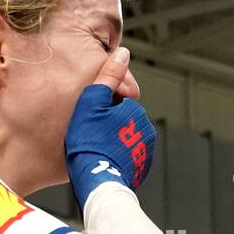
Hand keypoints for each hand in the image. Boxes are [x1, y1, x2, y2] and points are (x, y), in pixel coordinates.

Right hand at [64, 48, 155, 210]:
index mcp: (135, 110)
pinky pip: (127, 156)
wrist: (97, 180)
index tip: (87, 122)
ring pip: (124, 138)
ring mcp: (145, 149)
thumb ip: (107, 76)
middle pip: (121, 120)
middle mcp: (145, 128)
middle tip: (88, 137)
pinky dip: (116, 157)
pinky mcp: (141, 167)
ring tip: (95, 150)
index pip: (116, 101)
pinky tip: (102, 162)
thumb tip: (123, 53)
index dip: (99, 109)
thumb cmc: (89, 141)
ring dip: (112, 141)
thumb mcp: (91, 103)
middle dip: (108, 125)